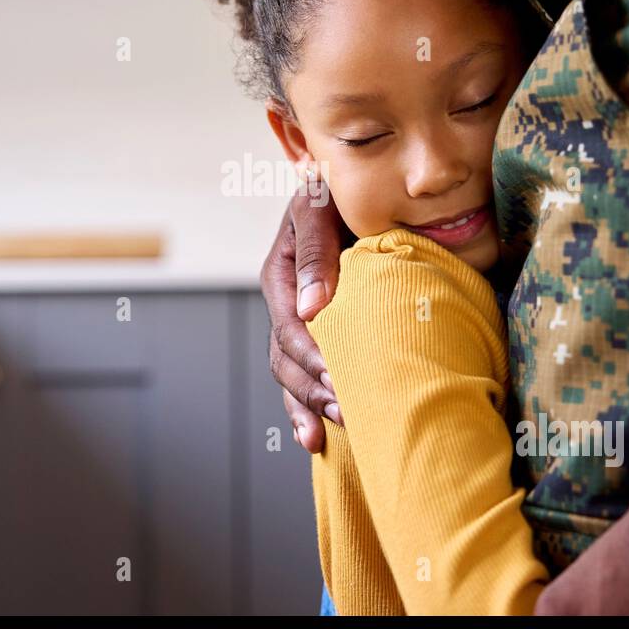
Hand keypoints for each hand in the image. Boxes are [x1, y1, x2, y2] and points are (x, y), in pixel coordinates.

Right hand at [260, 188, 345, 452]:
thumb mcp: (318, 206)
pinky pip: (302, 378)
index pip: (290, 327)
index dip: (313, 355)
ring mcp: (298, 324)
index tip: (340, 375)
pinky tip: (316, 440)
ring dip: (313, 404)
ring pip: (291, 376)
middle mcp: (284, 305)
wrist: (349, 187)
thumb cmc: (335, 190)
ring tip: (342, 425)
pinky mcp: (316, 336)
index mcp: (279, 275)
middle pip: (287, 360)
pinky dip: (306, 410)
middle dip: (315, 389)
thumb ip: (314, 250)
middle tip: (349, 410)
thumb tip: (312, 307)